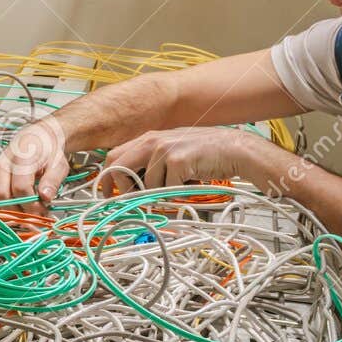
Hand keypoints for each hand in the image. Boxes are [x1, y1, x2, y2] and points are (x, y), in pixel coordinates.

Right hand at [0, 117, 69, 211]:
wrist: (38, 137)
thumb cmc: (49, 152)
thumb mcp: (58, 164)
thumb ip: (52, 181)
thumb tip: (45, 197)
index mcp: (22, 157)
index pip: (20, 188)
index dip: (31, 205)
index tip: (42, 211)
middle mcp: (3, 163)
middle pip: (1, 194)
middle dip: (17, 210)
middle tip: (32, 216)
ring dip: (2, 211)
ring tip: (19, 215)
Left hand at [95, 126, 278, 193]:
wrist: (235, 150)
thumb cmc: (205, 155)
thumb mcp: (172, 154)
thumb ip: (151, 165)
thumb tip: (130, 188)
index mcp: (148, 138)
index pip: (114, 156)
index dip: (106, 178)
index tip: (106, 194)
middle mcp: (152, 140)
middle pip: (117, 165)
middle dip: (120, 188)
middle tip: (127, 202)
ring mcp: (164, 149)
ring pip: (146, 184)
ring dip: (160, 194)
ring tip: (179, 187)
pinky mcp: (177, 160)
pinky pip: (166, 188)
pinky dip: (177, 193)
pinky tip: (191, 182)